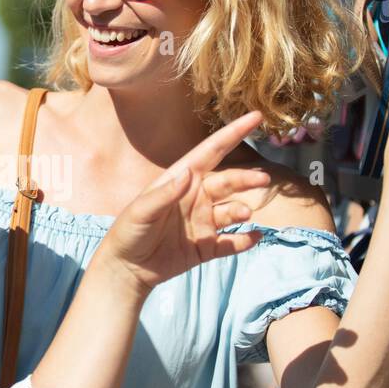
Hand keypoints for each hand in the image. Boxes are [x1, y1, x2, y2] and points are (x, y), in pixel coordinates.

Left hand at [98, 110, 270, 291]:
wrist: (126, 270)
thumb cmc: (128, 233)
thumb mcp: (142, 211)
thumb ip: (165, 193)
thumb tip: (189, 172)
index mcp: (181, 180)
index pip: (211, 151)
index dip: (233, 133)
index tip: (255, 117)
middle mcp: (196, 198)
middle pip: (228, 181)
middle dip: (246, 178)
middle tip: (262, 179)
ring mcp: (203, 222)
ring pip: (231, 211)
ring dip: (242, 210)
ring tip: (245, 213)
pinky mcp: (206, 247)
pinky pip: (231, 242)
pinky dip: (244, 241)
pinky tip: (255, 238)